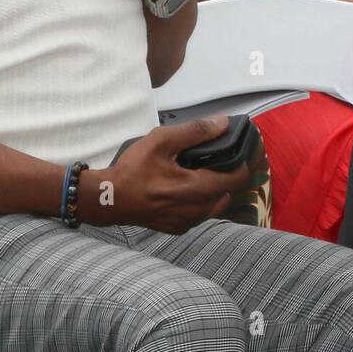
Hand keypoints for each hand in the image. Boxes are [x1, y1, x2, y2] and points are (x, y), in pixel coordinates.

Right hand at [103, 116, 251, 233]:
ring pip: (215, 205)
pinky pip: (200, 214)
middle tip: (213, 160)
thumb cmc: (134, 169)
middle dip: (226, 176)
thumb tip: (222, 123)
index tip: (236, 152)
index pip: (238, 179)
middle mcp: (198, 210)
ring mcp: (188, 222)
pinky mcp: (178, 228)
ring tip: (198, 173)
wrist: (110, 199)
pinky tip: (184, 189)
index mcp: (198, 189)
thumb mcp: (162, 140)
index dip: (242, 163)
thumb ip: (195, 131)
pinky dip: (199, 202)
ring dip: (214, 190)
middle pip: (229, 192)